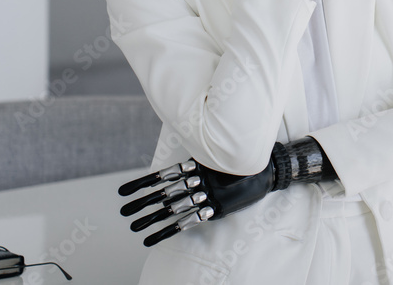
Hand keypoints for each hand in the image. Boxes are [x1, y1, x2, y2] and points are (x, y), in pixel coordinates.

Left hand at [117, 138, 334, 246]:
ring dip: (152, 218)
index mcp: (197, 166)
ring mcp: (208, 194)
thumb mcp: (219, 155)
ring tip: (133, 226)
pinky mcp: (217, 208)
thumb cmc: (243, 161)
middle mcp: (200, 180)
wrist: (269, 169)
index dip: (143, 184)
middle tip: (123, 212)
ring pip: (174, 207)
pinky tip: (154, 238)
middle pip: (164, 193)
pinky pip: (191, 220)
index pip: (163, 177)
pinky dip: (171, 229)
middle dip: (142, 203)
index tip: (123, 192)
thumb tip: (181, 167)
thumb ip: (201, 159)